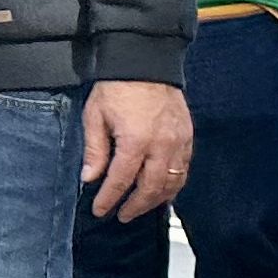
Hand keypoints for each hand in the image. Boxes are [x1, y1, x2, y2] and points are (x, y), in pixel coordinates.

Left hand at [82, 80, 193, 221]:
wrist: (146, 62)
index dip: (109, 198)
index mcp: (135, 141)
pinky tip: (163, 189)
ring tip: (143, 206)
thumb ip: (95, 150)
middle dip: (136, 206)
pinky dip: (174, 183)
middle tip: (123, 215)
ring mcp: (178, 143)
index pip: (121, 180)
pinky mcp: (187, 137)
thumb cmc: (118, 87)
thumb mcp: (95, 116)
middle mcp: (161, 146)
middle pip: (150, 188)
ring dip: (157, 199)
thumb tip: (90, 177)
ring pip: (172, 183)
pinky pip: (184, 169)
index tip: (101, 210)